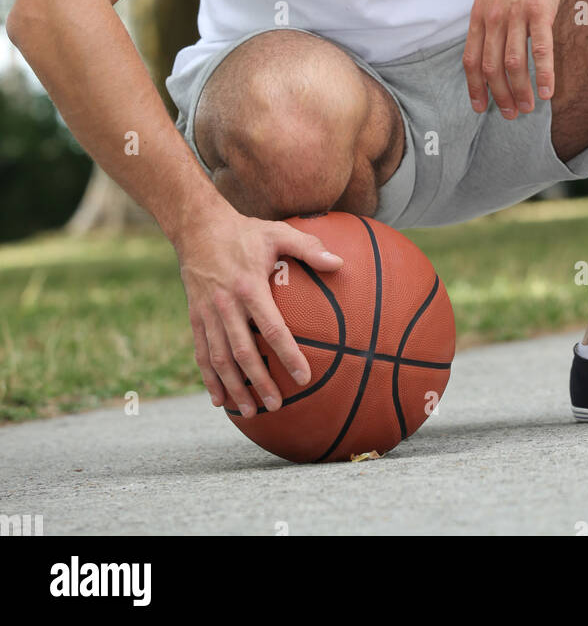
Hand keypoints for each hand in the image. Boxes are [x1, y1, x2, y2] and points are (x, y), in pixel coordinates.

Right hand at [175, 209, 342, 418]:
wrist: (198, 226)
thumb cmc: (245, 231)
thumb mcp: (278, 232)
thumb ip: (309, 248)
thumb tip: (340, 262)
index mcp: (249, 287)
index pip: (272, 329)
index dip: (288, 355)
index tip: (304, 378)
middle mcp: (226, 305)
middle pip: (243, 353)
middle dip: (259, 383)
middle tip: (277, 405)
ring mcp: (208, 313)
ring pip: (220, 360)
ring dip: (234, 388)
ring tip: (250, 411)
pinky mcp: (195, 317)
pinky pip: (201, 353)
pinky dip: (209, 379)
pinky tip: (219, 400)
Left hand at [463, 0, 570, 118]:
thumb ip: (488, 13)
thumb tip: (487, 36)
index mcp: (479, 13)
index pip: (470, 59)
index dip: (475, 87)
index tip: (480, 108)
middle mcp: (493, 17)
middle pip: (490, 67)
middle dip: (499, 96)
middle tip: (510, 115)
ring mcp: (516, 14)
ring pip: (514, 64)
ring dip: (520, 92)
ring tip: (528, 109)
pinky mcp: (540, 10)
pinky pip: (541, 49)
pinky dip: (544, 74)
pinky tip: (548, 93)